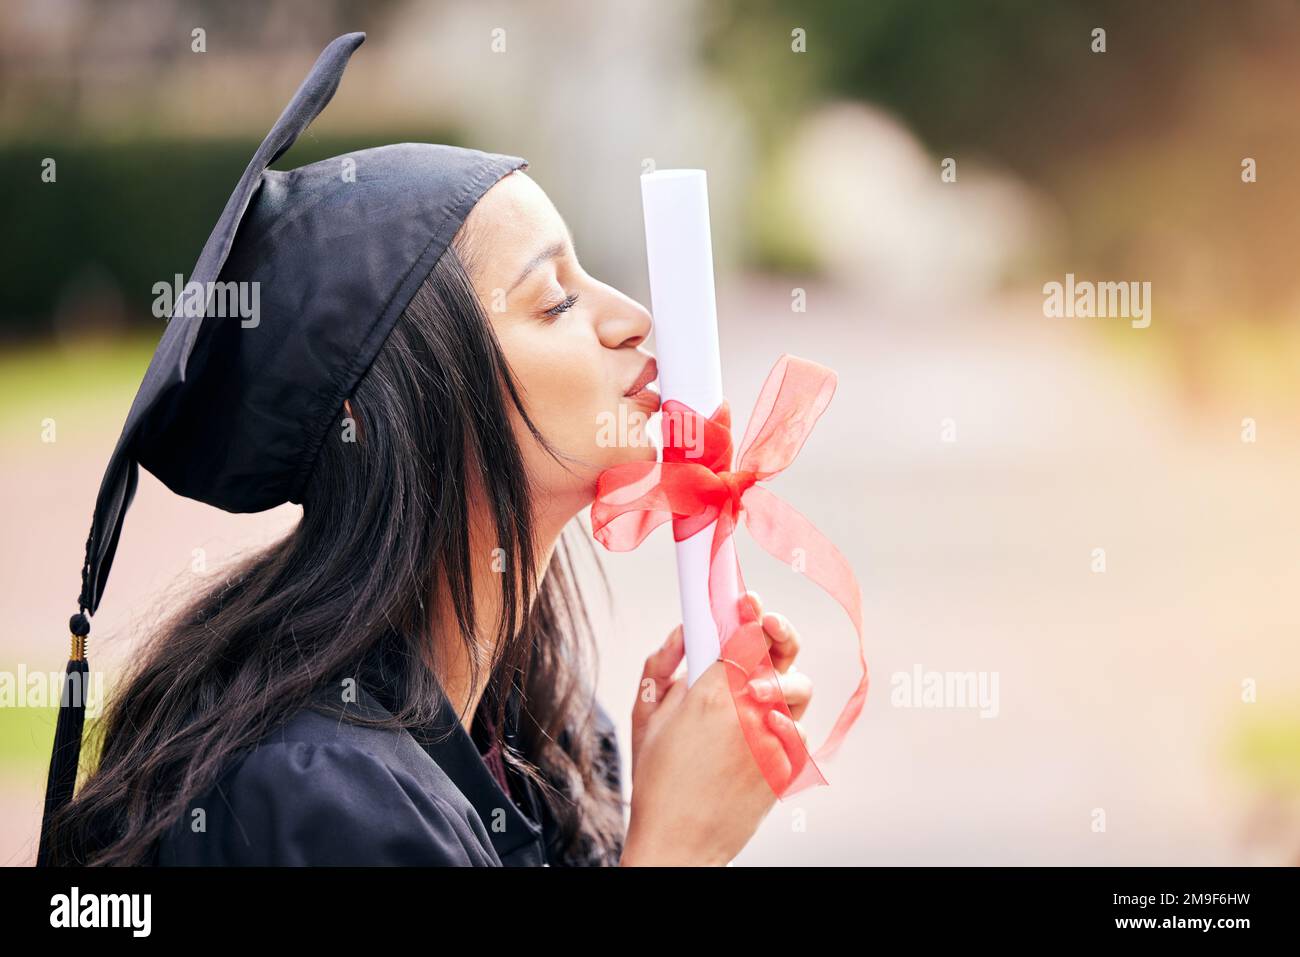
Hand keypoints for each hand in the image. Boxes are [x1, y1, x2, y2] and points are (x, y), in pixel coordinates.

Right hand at [621, 590, 813, 865]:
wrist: (680, 843)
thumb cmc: (656, 779)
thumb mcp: (647, 714)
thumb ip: (664, 662)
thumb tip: (687, 629)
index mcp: (712, 693)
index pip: (745, 632)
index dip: (749, 612)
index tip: (748, 601)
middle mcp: (750, 712)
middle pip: (782, 655)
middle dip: (779, 633)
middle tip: (768, 626)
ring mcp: (775, 740)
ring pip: (796, 693)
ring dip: (780, 686)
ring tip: (754, 696)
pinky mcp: (790, 765)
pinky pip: (797, 730)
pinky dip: (780, 726)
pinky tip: (755, 737)